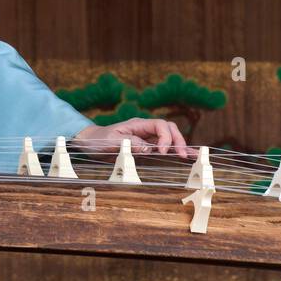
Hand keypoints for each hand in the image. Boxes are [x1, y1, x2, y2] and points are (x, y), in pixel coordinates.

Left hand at [72, 118, 194, 158]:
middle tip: (182, 155)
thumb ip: (129, 143)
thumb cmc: (98, 139)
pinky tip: (186, 156)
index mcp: (138, 124)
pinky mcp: (146, 147)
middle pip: (169, 129)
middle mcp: (145, 129)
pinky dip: (175, 150)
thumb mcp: (111, 141)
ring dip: (179, 145)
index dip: (165, 137)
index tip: (163, 151)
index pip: (159, 125)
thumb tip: (149, 148)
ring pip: (169, 137)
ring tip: (191, 156)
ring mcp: (146, 137)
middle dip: (177, 140)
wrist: (89, 141)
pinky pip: (163, 147)